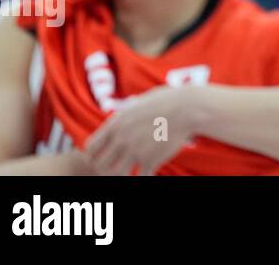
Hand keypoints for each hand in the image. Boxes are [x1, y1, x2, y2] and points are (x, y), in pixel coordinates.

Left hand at [84, 85, 202, 175]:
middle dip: (106, 167)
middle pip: (99, 165)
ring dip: (122, 175)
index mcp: (116, 124)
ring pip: (115, 175)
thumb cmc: (167, 101)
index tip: (105, 154)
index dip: (95, 154)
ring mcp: (135, 151)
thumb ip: (125, 115)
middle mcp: (121, 139)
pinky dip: (144, 177)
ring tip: (131, 171)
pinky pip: (140, 177)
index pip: (90, 148)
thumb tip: (119, 119)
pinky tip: (150, 172)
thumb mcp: (139, 104)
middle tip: (117, 165)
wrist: (188, 107)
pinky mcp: (151, 160)